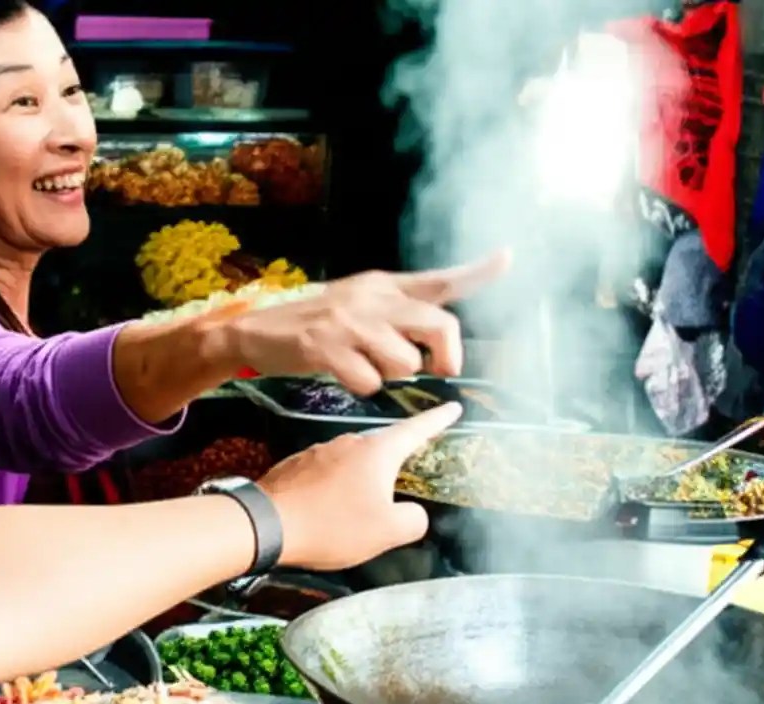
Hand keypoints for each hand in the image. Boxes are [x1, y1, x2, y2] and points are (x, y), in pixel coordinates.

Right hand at [206, 250, 510, 394]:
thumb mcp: (356, 303)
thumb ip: (396, 311)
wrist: (254, 332)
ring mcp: (348, 321)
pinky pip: (369, 380)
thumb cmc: (312, 323)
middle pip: (438, 325)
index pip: (439, 279)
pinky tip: (344, 375)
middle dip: (446, 356)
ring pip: (405, 362)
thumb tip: (436, 339)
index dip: (478, 271)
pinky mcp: (326, 345)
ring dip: (392, 375)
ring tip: (367, 366)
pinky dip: (362, 386)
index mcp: (382, 285)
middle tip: (439, 370)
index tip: (509, 257)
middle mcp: (370, 297)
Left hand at [257, 403, 462, 570]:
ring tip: (362, 507)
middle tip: (408, 473)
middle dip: (396, 460)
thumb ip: (412, 520)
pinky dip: (336, 486)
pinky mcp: (296, 464)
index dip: (438, 419)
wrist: (267, 523)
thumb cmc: (333, 524)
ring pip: (353, 461)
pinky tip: (331, 508)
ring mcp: (319, 450)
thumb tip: (412, 513)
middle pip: (383, 447)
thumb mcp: (387, 531)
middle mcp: (348, 442)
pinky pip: (327, 472)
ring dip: (362, 479)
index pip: (416, 429)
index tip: (453, 406)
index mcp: (377, 452)